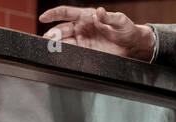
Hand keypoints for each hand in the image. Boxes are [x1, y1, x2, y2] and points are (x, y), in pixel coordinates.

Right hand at [39, 6, 155, 60]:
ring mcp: (83, 40)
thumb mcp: (120, 21)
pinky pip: (72, 53)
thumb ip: (109, 17)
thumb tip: (100, 11)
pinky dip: (65, 55)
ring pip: (64, 42)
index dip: (54, 14)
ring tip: (50, 48)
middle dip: (53, 34)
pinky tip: (60, 56)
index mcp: (87, 16)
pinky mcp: (86, 52)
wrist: (133, 46)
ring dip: (56, 45)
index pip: (66, 13)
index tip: (43, 17)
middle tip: (48, 39)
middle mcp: (82, 28)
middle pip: (62, 29)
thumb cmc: (127, 29)